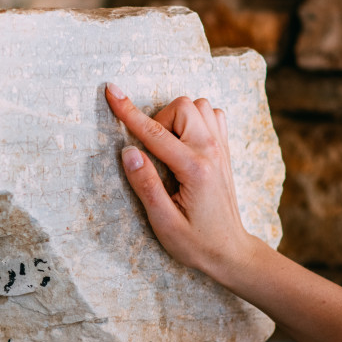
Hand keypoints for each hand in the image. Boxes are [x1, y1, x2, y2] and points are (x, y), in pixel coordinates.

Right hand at [104, 81, 254, 280]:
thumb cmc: (196, 242)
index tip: (111, 91)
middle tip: (153, 153)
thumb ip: (146, 185)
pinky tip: (185, 143)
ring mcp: (221, 149)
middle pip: (182, 107)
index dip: (128, 112)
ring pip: (198, 106)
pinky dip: (195, 120)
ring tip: (169, 148)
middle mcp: (212, 152)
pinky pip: (212, 115)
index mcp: (195, 170)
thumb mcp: (164, 223)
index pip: (155, 134)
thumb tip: (128, 151)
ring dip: (177, 119)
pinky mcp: (224, 150)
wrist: (230, 251)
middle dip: (159, 121)